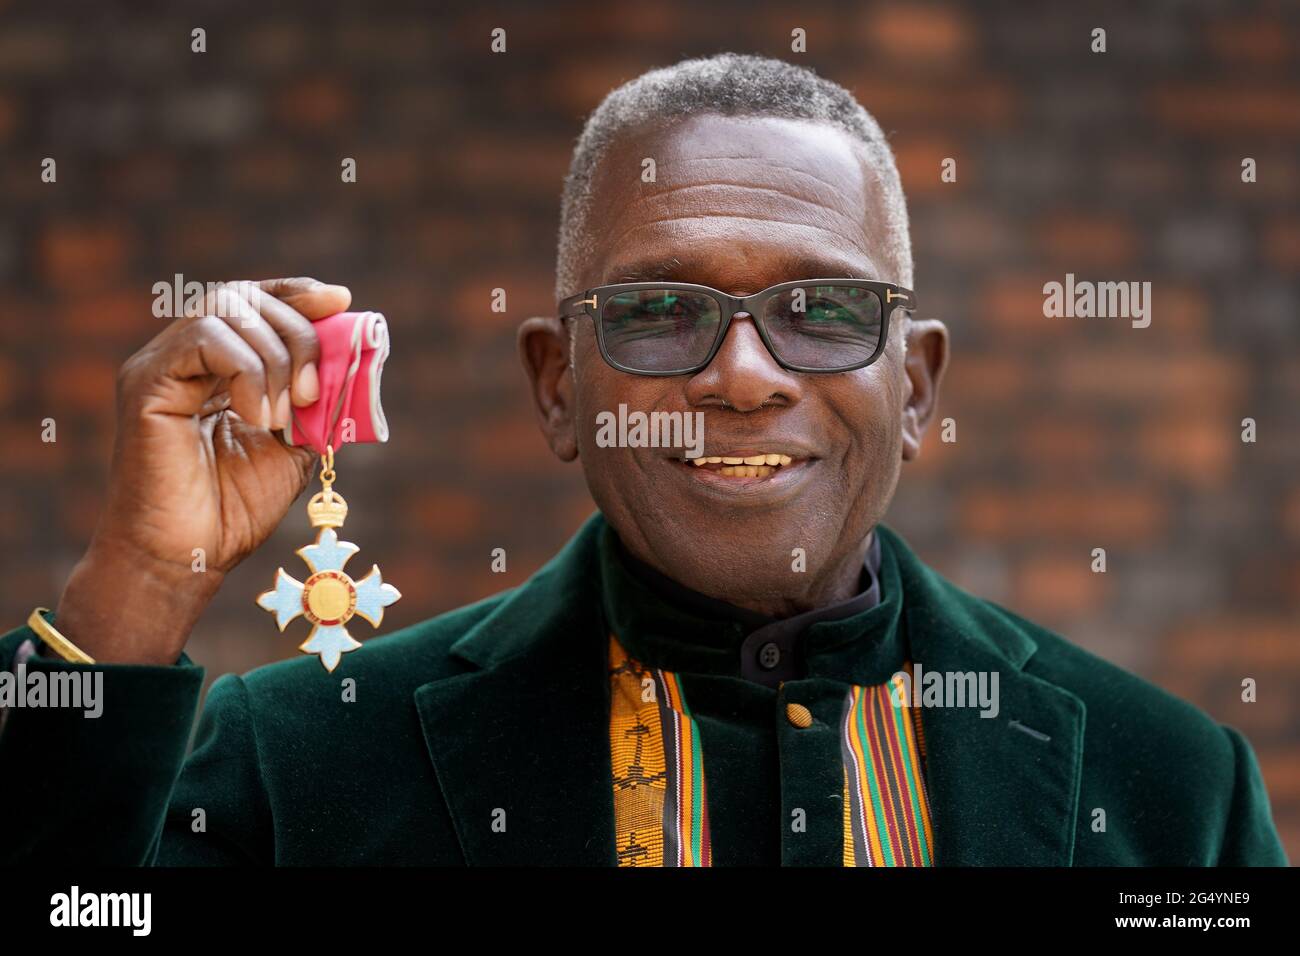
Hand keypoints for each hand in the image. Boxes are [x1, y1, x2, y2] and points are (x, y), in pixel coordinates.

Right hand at [54, 278, 351, 663]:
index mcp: (216, 367)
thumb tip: (351, 362)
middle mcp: (183, 357)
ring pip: (228, 311)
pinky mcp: (146, 381)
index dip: (297, 293)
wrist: (188, 557)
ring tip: (285, 416)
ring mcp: (160, 365)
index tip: (340, 301)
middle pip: (245, 297)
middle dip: (297, 332)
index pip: (254, 302)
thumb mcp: (294, 445)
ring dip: (276, 358)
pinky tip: (258, 416)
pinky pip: (206, 339)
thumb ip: (315, 401)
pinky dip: (247, 370)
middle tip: (315, 389)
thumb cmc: (234, 509)